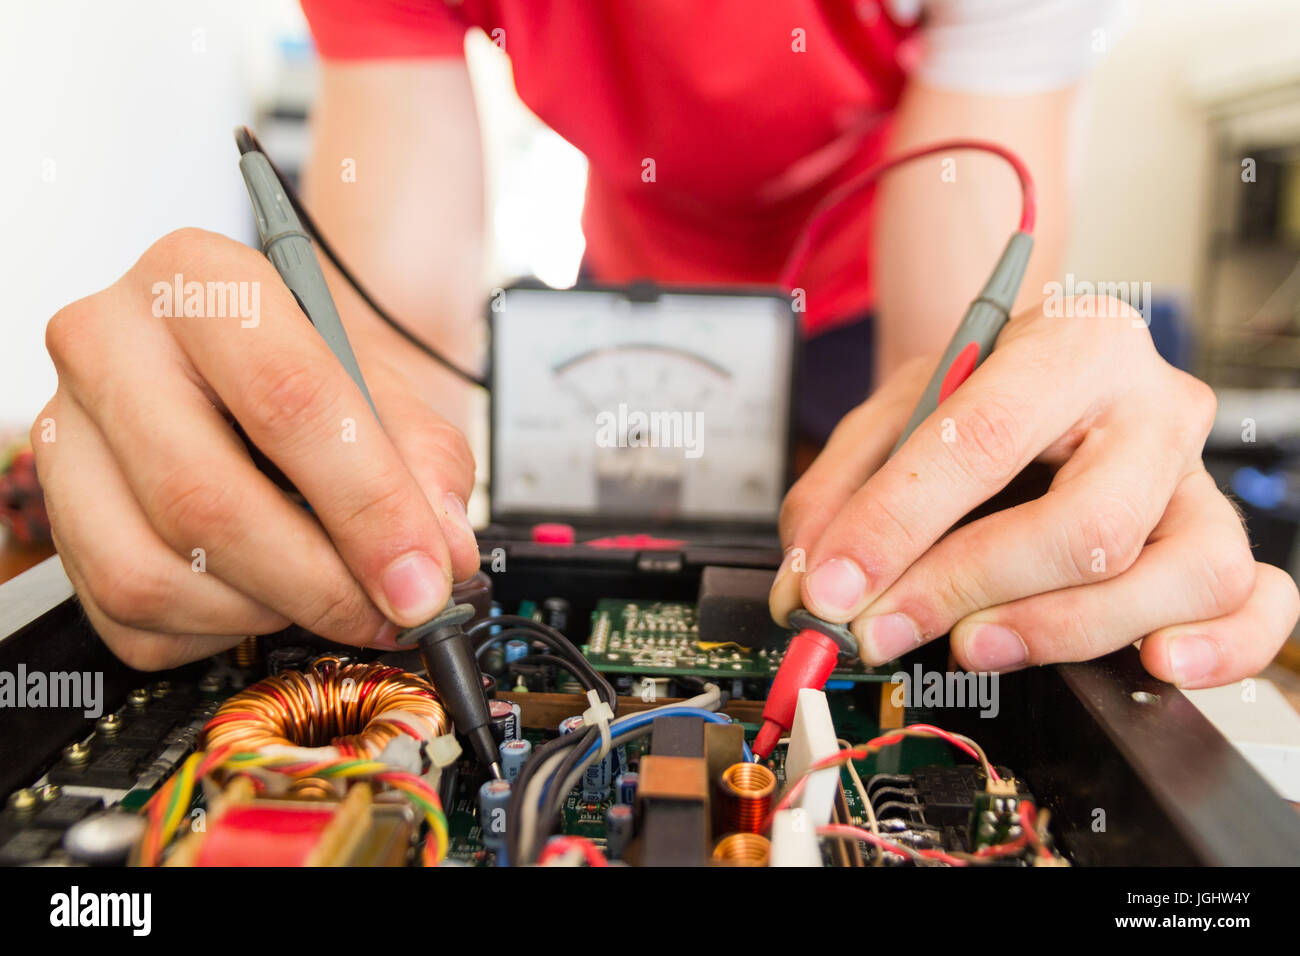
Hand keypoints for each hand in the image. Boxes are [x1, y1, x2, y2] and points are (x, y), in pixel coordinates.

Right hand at [32, 229, 478, 669]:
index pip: (287, 398)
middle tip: (387, 612)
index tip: (421, 580)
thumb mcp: (394, 395)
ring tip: (325, 593)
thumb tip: (441, 557)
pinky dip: (215, 630)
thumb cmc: (317, 378)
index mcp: (201, 280)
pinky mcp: (53, 512)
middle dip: (317, 582)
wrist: (260, 373)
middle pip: (204, 498)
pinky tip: (262, 593)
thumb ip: (427, 468)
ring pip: (152, 572)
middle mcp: (108, 344)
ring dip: (265, 610)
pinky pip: (127, 614)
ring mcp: (65, 433)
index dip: (367, 506)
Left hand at [772, 300, 1298, 687]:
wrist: (1044, 369)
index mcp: (1069, 344)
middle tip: (882, 627)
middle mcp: (1152, 405)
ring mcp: (1197, 475)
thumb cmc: (978, 390)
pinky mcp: (1222, 533)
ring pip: (1177, 573)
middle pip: (1085, 526)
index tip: (832, 587)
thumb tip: (809, 587)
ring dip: (1060, 630)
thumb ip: (840, 491)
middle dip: (965, 590)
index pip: (984, 439)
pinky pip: (1257, 601)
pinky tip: (1155, 662)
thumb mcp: (891, 410)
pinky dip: (1221, 647)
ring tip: (973, 643)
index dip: (898, 526)